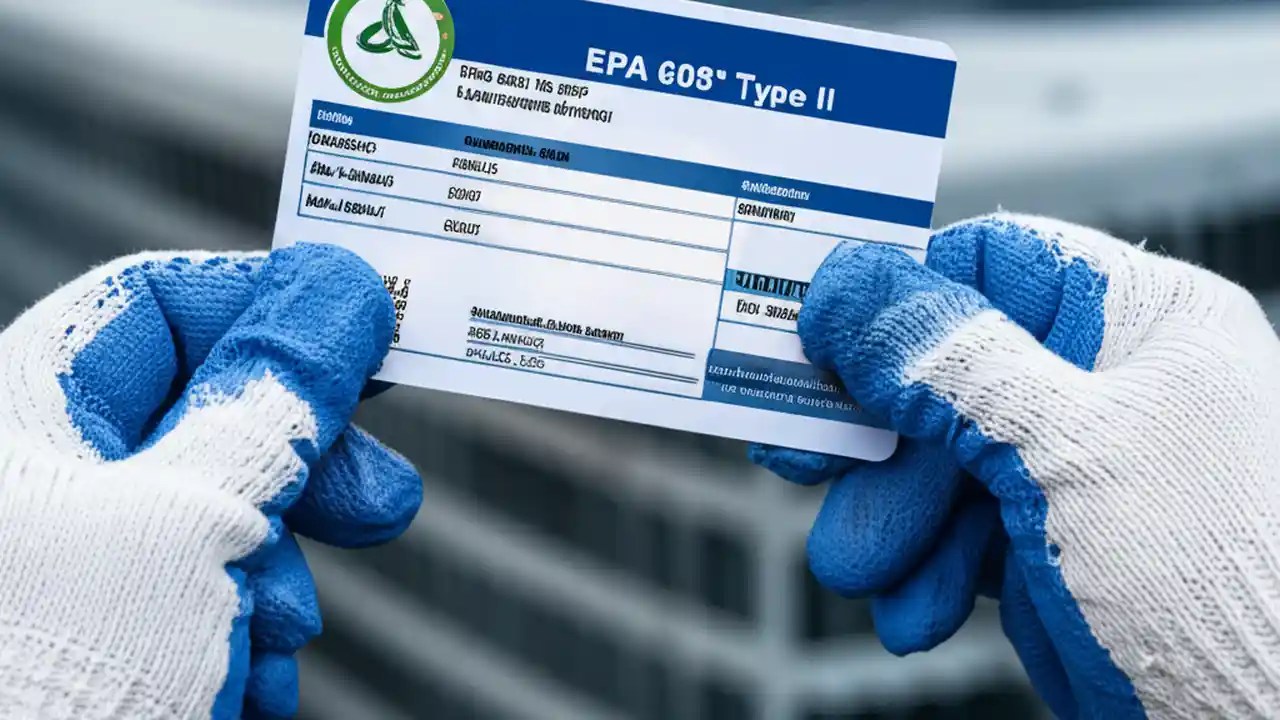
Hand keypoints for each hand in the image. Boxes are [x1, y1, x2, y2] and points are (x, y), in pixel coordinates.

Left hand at [0, 245, 420, 718]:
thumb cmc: (42, 683)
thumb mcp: (184, 525)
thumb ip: (272, 402)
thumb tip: (341, 289)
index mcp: (14, 421)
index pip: (156, 307)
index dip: (269, 304)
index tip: (371, 326)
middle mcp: (39, 490)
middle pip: (206, 418)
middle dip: (303, 464)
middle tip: (380, 499)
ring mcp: (78, 575)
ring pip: (224, 523)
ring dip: (279, 574)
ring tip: (272, 634)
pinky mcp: (117, 646)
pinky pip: (211, 605)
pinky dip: (252, 639)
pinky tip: (246, 682)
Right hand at [754, 214, 1279, 717]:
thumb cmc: (1229, 577)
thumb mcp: (1071, 448)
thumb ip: (949, 362)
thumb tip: (850, 286)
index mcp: (1140, 321)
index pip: (988, 267)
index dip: (894, 297)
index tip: (814, 336)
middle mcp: (1105, 385)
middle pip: (944, 370)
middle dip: (875, 438)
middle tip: (803, 463)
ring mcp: (1074, 468)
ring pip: (935, 460)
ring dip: (888, 517)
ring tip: (864, 567)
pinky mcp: (1048, 542)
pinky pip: (953, 532)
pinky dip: (921, 568)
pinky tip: (914, 607)